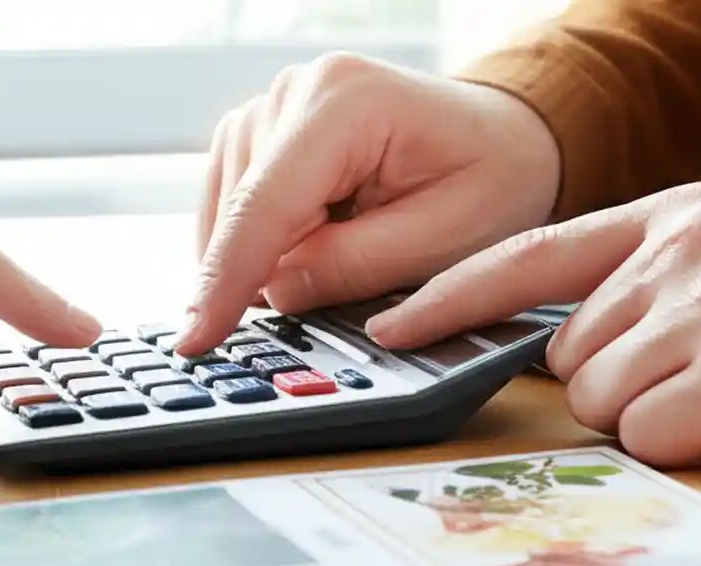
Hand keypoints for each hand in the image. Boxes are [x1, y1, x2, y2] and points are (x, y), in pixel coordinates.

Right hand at [177, 52, 559, 353]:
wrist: (505, 139)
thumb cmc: (490, 179)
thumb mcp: (445, 240)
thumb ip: (354, 267)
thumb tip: (273, 292)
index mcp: (345, 103)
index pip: (264, 205)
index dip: (225, 280)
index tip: (195, 340)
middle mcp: (295, 90)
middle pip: (239, 212)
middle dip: (269, 270)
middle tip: (340, 288)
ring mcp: (272, 106)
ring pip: (227, 213)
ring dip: (269, 255)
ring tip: (346, 247)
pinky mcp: (262, 132)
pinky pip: (234, 206)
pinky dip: (264, 243)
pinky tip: (316, 241)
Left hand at [368, 183, 700, 466]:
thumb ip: (619, 290)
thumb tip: (535, 350)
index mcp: (662, 219)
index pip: (527, 257)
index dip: (450, 298)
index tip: (389, 328)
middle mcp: (680, 250)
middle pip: (565, 355)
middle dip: (614, 382)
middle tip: (687, 373)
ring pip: (598, 399)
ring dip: (651, 416)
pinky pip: (650, 434)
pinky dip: (687, 443)